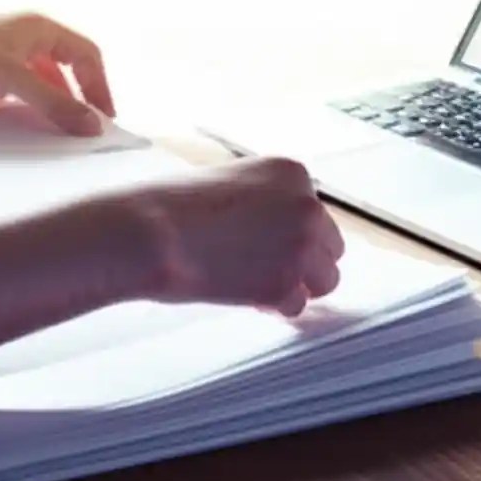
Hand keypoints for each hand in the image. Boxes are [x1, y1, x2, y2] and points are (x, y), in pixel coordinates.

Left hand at [0, 13, 114, 135]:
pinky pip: (23, 92)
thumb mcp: (13, 79)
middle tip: (86, 131)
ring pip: (45, 82)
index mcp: (38, 27)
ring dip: (55, 107)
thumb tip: (93, 125)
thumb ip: (55, 103)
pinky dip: (32, 109)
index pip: (87, 54)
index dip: (100, 86)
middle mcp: (26, 37)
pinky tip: (32, 129)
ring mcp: (7, 54)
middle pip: (69, 69)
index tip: (104, 119)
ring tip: (61, 135)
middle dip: (80, 99)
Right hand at [134, 158, 345, 316]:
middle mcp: (307, 206)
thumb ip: (264, 202)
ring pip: (325, 280)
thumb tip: (275, 234)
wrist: (149, 232)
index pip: (315, 213)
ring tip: (257, 286)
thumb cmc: (171, 206)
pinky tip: (244, 295)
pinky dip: (274, 306)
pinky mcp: (286, 283)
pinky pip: (297, 306)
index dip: (290, 234)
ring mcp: (301, 246)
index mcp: (292, 173)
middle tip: (264, 270)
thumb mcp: (230, 182)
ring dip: (296, 287)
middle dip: (303, 262)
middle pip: (330, 247)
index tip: (262, 243)